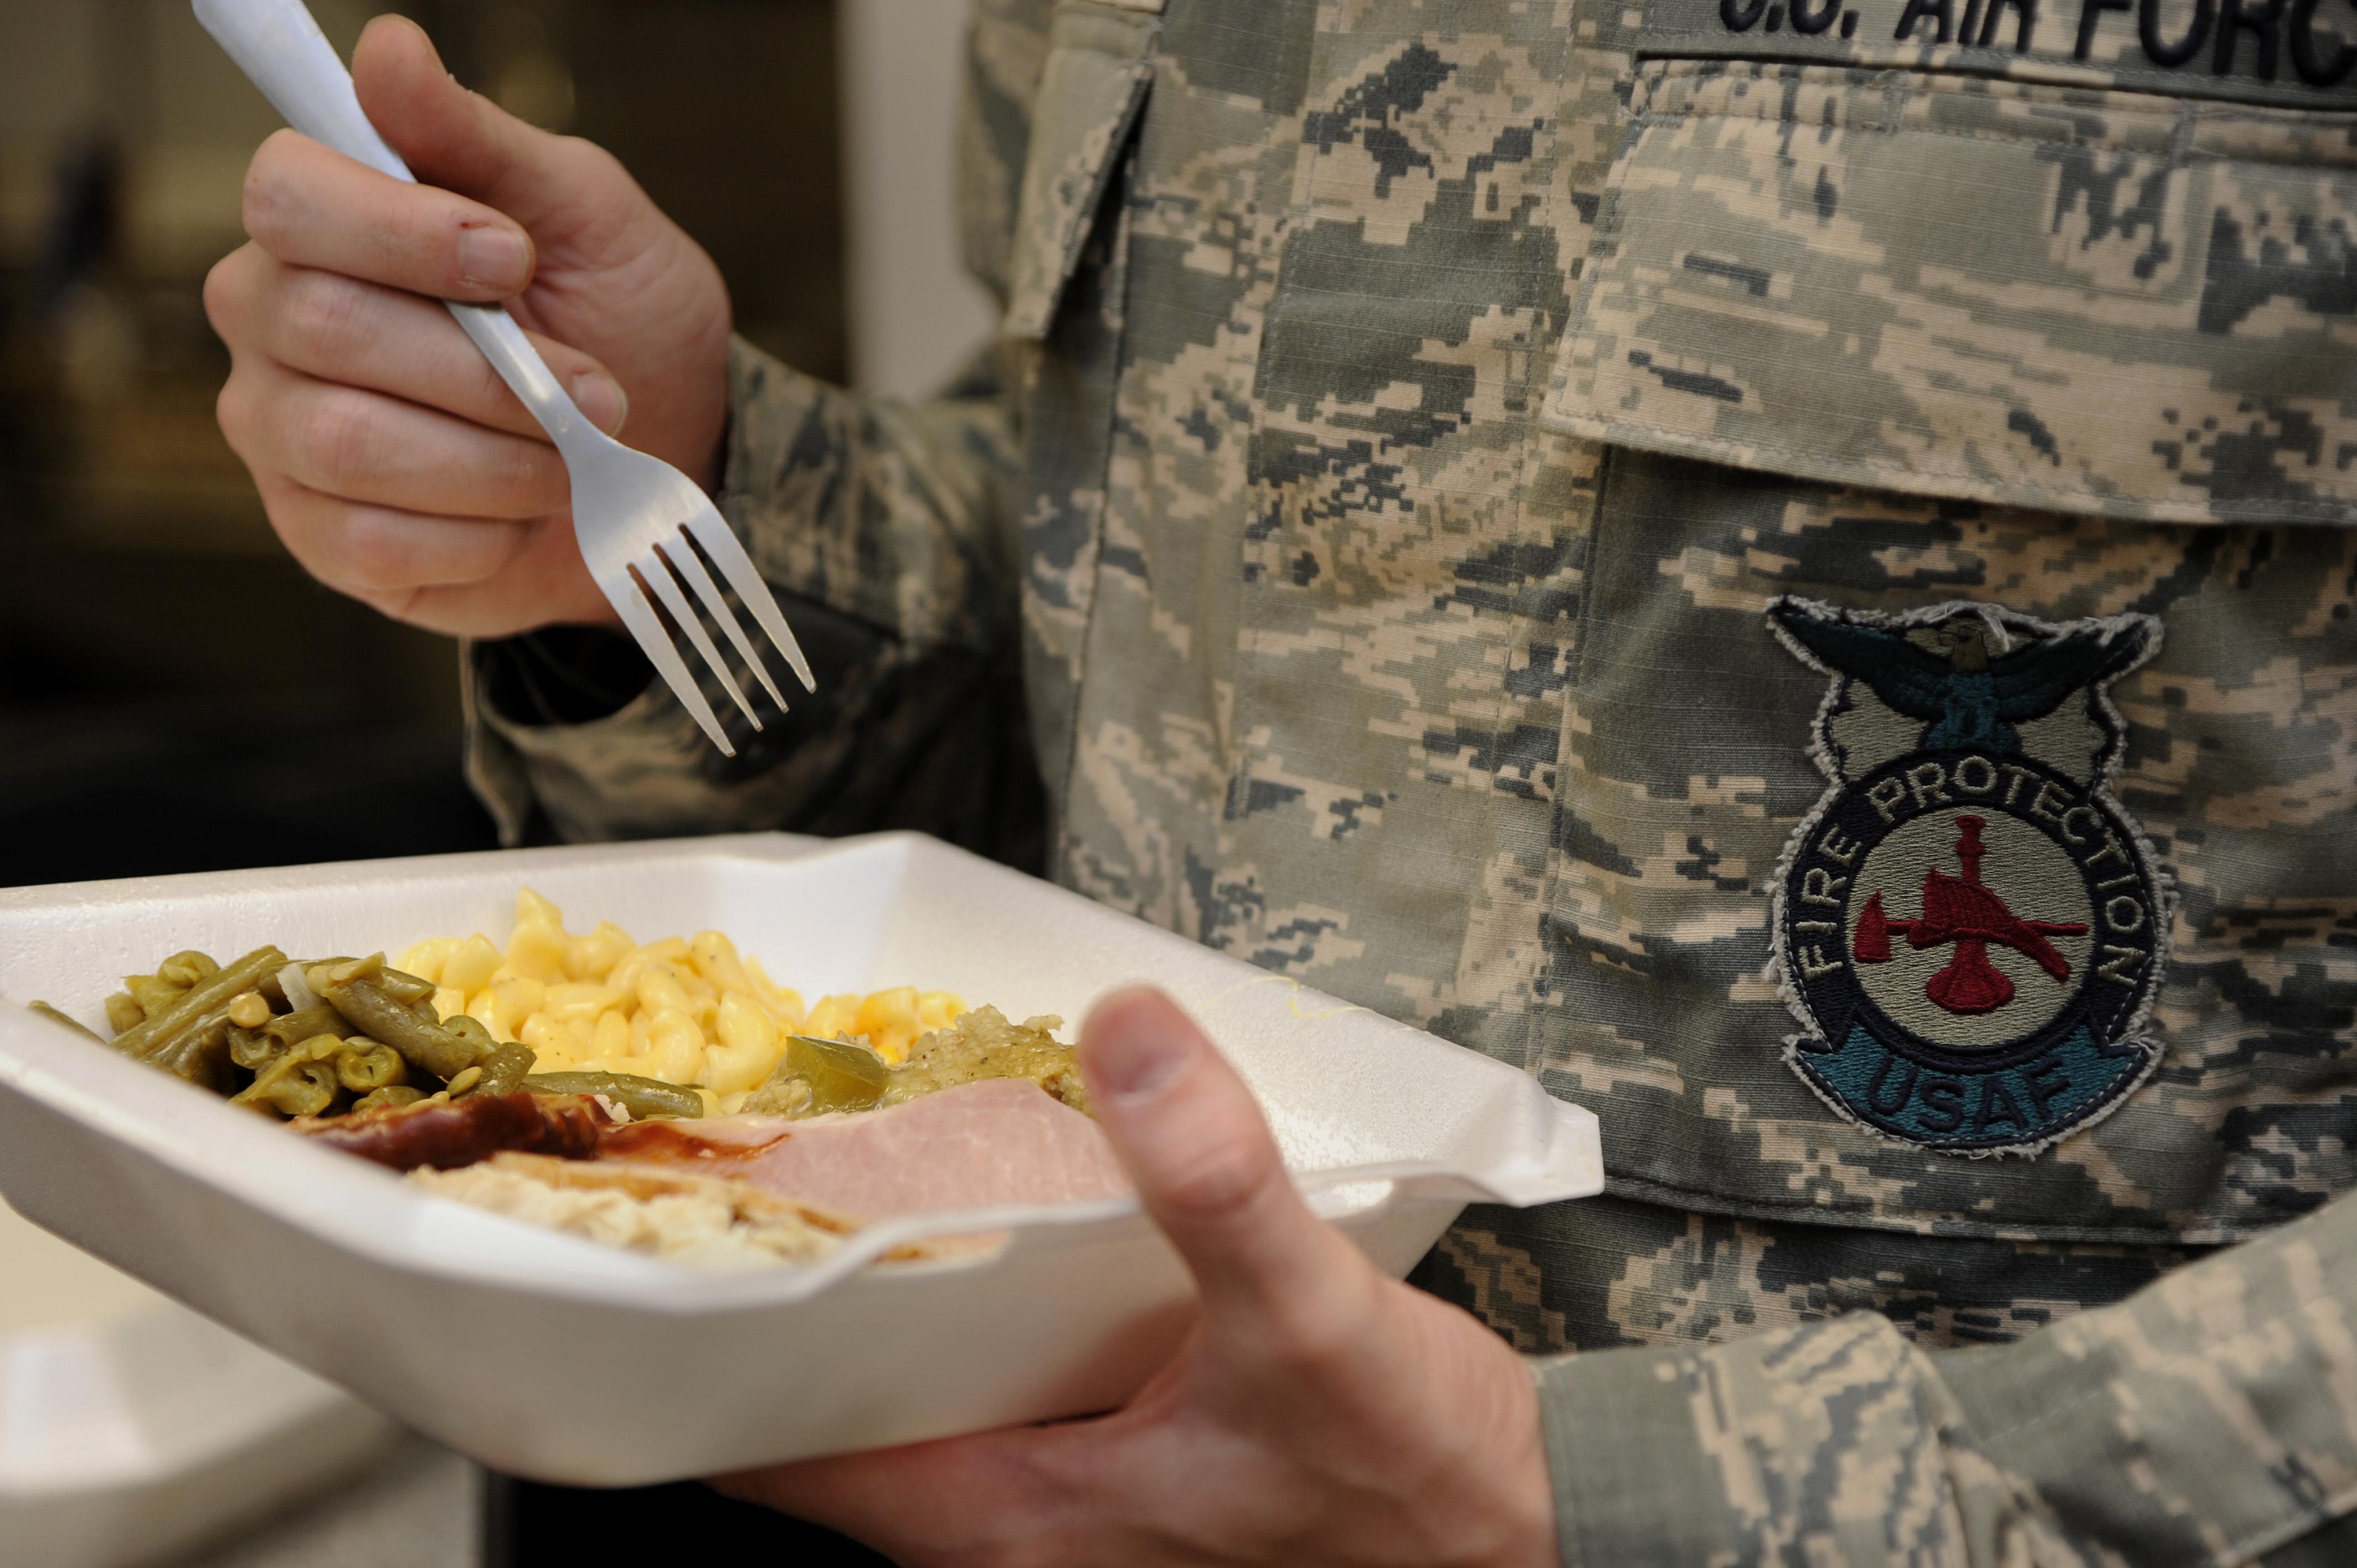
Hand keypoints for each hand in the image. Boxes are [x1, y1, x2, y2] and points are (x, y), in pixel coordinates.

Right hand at [203, 15, 732, 636]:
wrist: (670, 459)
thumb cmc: (623, 323)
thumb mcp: (586, 213)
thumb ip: (481, 138)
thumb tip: (389, 47)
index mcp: (325, 224)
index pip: (287, 196)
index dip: (400, 231)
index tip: (513, 257)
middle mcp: (276, 321)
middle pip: (322, 326)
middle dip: (485, 369)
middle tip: (591, 385)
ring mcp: (285, 435)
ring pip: (348, 442)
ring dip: (493, 457)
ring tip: (568, 454)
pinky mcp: (322, 538)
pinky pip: (373, 541)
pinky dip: (480, 533)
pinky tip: (523, 515)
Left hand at [717, 988, 1557, 1567]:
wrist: (1537, 1542)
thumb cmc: (1421, 1485)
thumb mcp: (1314, 1324)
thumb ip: (1218, 1184)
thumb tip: (1128, 1032)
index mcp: (1016, 1527)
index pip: (787, 1462)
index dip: (712, 1355)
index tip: (666, 1244)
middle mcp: (1022, 1538)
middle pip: (837, 1427)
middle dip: (785, 1308)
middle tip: (748, 1175)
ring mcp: (1074, 1514)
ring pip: (921, 1410)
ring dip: (883, 1309)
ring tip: (852, 1182)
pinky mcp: (1129, 1477)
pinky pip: (1001, 1395)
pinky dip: (974, 1316)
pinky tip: (1002, 1232)